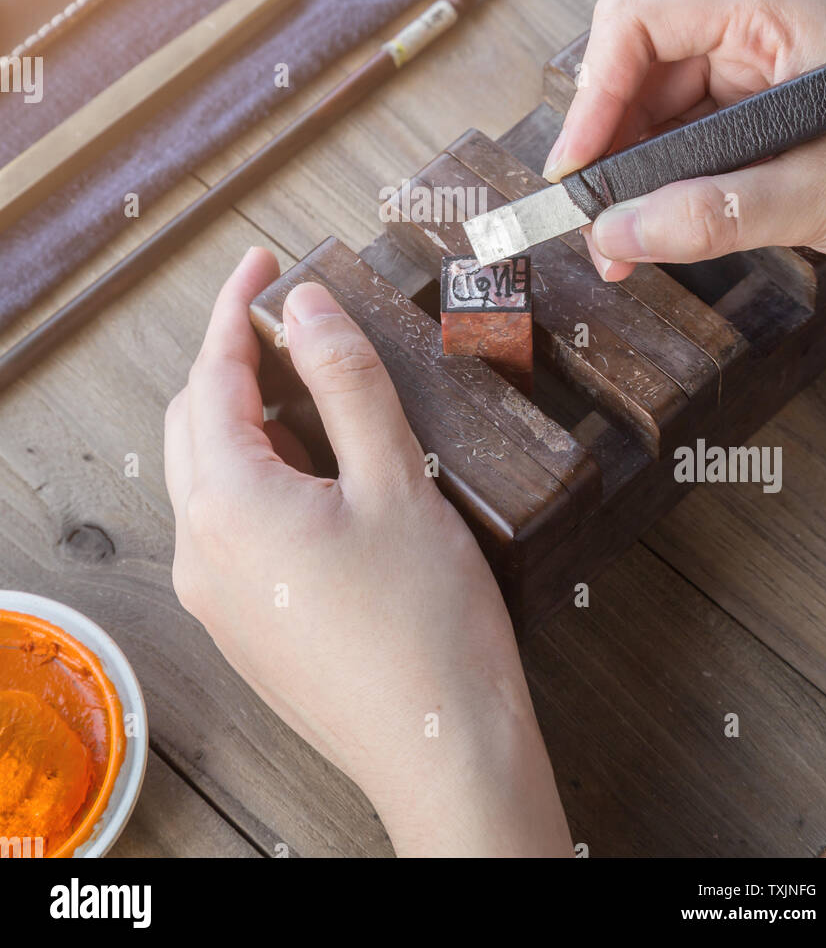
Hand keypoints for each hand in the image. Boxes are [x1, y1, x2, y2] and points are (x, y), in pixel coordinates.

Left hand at [164, 248, 571, 857]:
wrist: (441, 752)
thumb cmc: (428, 622)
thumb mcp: (395, 479)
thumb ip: (345, 380)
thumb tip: (306, 306)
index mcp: (228, 504)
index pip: (212, 376)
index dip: (233, 309)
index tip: (260, 262)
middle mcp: (201, 550)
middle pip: (195, 422)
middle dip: (231, 361)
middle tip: (287, 319)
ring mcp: (215, 595)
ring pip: (207, 475)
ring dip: (244, 418)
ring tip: (310, 388)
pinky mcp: (242, 624)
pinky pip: (225, 524)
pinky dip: (255, 474)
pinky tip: (315, 471)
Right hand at [543, 0, 825, 280]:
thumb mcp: (824, 196)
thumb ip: (714, 214)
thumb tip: (620, 232)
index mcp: (779, 11)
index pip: (643, 21)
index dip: (595, 94)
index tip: (576, 168)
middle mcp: (762, 29)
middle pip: (640, 68)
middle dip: (609, 148)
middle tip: (593, 220)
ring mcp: (761, 71)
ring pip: (657, 111)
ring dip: (630, 177)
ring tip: (619, 243)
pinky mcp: (761, 116)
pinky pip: (687, 141)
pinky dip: (662, 187)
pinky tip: (651, 230)